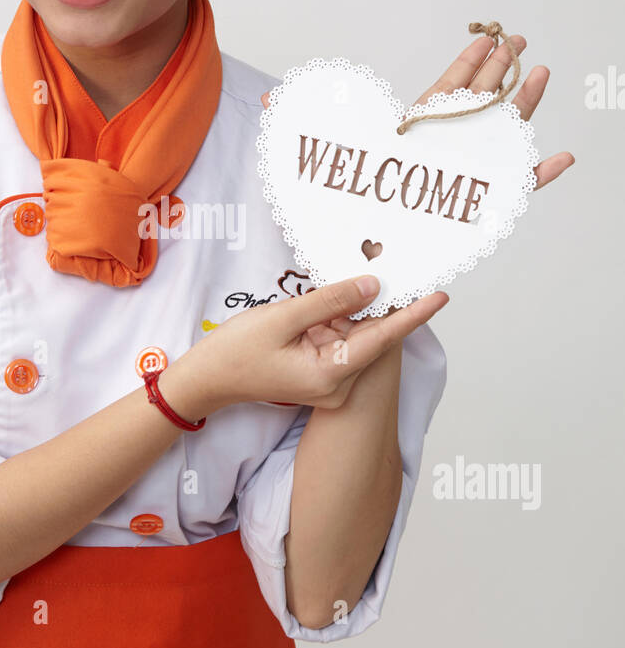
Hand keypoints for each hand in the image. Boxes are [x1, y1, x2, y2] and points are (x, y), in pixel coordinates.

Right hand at [176, 275, 447, 414]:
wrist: (208, 380)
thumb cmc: (236, 351)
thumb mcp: (282, 318)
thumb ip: (330, 301)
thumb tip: (373, 286)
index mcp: (331, 375)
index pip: (383, 338)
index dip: (413, 314)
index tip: (441, 295)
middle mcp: (337, 384)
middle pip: (370, 336)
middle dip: (377, 302)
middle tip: (385, 263)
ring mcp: (330, 382)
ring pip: (355, 336)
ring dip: (351, 309)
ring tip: (345, 281)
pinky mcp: (321, 374)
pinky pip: (340, 340)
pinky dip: (337, 319)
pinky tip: (329, 300)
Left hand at [260, 29, 575, 191]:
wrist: (358, 260)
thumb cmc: (342, 217)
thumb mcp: (314, 166)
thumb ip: (296, 129)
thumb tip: (268, 98)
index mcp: (411, 136)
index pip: (443, 92)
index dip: (465, 65)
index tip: (486, 39)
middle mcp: (442, 151)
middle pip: (478, 104)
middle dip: (499, 72)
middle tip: (520, 42)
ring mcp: (462, 176)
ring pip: (500, 136)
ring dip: (522, 107)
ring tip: (540, 76)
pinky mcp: (476, 207)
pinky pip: (514, 190)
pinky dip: (539, 175)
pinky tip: (561, 159)